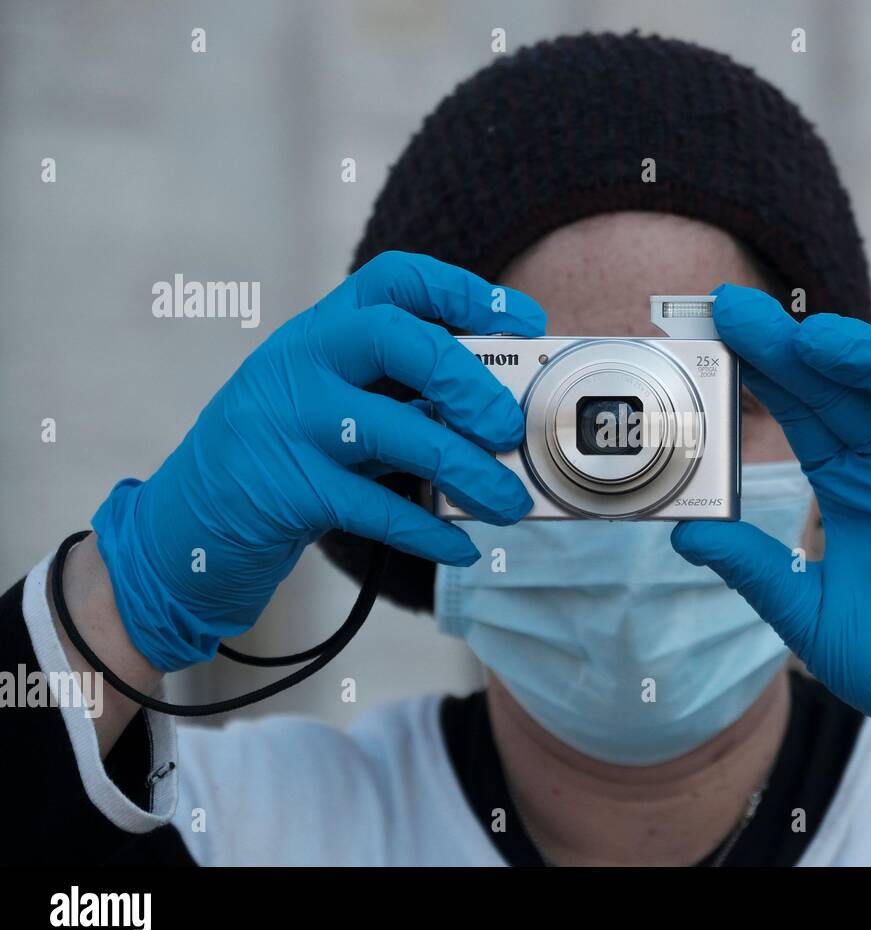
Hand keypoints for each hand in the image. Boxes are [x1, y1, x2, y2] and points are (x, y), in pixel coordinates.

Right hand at [92, 251, 543, 671]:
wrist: (183, 531)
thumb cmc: (282, 463)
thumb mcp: (336, 409)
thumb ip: (401, 397)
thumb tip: (501, 409)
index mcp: (318, 332)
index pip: (394, 281)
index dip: (466, 293)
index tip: (525, 324)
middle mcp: (298, 363)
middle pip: (393, 337)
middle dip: (466, 379)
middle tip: (508, 426)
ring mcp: (286, 424)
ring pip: (393, 431)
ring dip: (466, 469)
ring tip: (509, 502)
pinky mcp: (284, 491)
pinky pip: (374, 507)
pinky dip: (428, 529)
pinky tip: (462, 545)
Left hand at [672, 284, 870, 862]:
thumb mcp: (806, 612)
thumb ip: (755, 569)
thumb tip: (685, 534)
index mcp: (851, 483)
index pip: (804, 409)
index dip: (766, 368)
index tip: (719, 331)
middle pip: (845, 386)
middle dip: (796, 346)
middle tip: (743, 313)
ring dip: (864, 357)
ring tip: (813, 341)